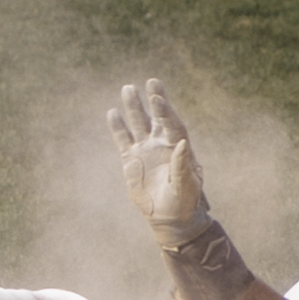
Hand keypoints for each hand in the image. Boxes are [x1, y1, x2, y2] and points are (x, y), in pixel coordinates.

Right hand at [107, 79, 211, 248]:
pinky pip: (123, 139)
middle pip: (157, 117)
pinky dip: (118, 127)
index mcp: (178, 147)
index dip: (164, 110)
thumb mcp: (186, 185)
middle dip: (154, 100)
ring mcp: (146, 150)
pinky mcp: (131, 160)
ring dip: (134, 107)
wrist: (170, 217)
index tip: (157, 97)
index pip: (171, 123)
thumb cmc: (184, 200)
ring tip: (128, 88)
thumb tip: (181, 143)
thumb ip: (182, 165)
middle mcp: (162, 144)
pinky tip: (112, 112)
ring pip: (138, 124)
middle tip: (151, 82)